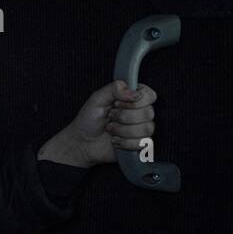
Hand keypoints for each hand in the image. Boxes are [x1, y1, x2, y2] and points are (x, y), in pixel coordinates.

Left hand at [37, 79, 157, 167]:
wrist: (83, 142)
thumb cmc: (88, 120)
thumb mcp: (97, 99)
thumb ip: (114, 89)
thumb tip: (133, 92)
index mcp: (131, 98)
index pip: (149, 95)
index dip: (135, 101)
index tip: (118, 103)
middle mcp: (139, 112)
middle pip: (148, 113)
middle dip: (124, 117)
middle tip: (110, 117)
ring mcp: (140, 129)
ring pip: (147, 129)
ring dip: (123, 130)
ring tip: (111, 129)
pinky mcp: (139, 144)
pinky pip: (142, 144)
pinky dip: (124, 142)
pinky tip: (115, 140)